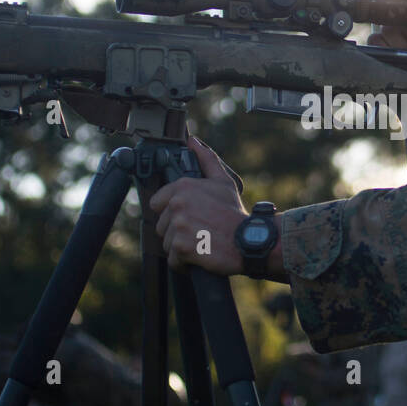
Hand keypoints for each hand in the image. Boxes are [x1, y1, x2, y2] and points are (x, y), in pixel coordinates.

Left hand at [150, 137, 249, 273]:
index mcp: (183, 188)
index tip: (187, 217)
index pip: (157, 203)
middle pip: (162, 225)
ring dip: (181, 247)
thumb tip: (193, 142)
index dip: (171, 212)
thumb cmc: (235, 213)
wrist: (249, 241)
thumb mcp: (222, 182)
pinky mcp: (182, 248)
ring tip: (201, 243)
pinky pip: (173, 260)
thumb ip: (206, 159)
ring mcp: (179, 227)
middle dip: (177, 231)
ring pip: (167, 243)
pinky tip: (199, 256)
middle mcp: (177, 205)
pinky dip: (184, 263)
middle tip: (198, 232)